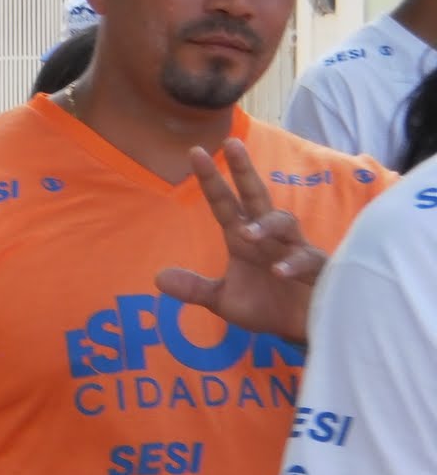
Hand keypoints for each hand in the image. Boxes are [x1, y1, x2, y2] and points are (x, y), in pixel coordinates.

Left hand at [154, 139, 325, 343]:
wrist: (301, 330)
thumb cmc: (266, 305)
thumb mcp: (224, 301)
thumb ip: (195, 289)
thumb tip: (158, 278)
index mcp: (244, 238)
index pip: (225, 204)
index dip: (211, 180)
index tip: (195, 152)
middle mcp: (269, 237)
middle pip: (257, 196)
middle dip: (245, 171)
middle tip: (231, 144)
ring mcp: (294, 249)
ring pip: (284, 223)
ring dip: (266, 225)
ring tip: (246, 233)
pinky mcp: (316, 270)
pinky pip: (307, 259)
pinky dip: (293, 264)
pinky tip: (279, 271)